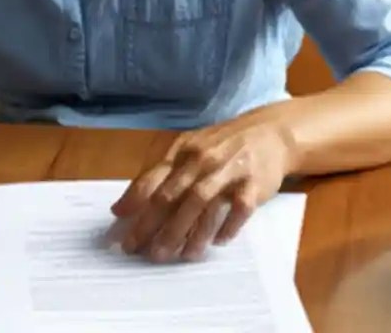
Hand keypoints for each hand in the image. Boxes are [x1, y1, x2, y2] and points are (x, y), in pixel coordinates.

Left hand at [110, 104, 296, 262]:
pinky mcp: (254, 183)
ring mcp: (228, 171)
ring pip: (202, 204)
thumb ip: (160, 174)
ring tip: (176, 256)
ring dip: (187, 233)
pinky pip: (238, 209)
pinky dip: (227, 226)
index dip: (133, 202)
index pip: (152, 178)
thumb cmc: (222, 146)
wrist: (271, 134)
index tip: (119, 225)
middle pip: (172, 196)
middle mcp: (202, 159)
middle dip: (153, 226)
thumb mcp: (190, 149)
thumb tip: (125, 206)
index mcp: (182, 150)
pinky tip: (218, 242)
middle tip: (140, 250)